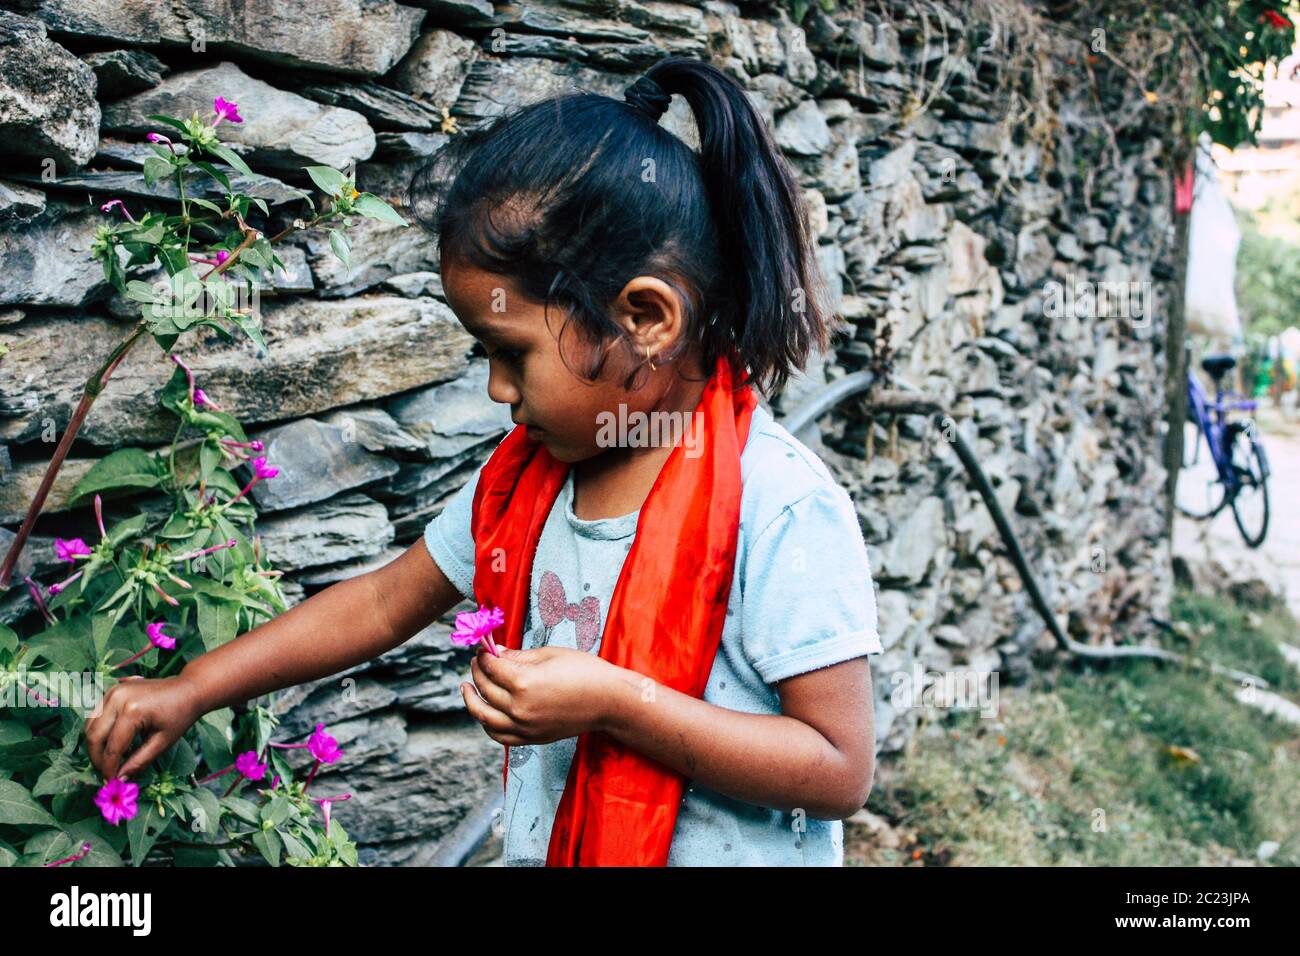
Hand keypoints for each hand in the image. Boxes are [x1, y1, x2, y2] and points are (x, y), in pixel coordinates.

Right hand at [85, 674, 205, 780]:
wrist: (188, 689)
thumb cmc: (180, 715)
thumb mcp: (163, 742)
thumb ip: (139, 762)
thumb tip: (119, 779)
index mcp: (132, 711)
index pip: (112, 748)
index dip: (109, 768)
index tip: (111, 783)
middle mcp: (117, 699)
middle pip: (94, 737)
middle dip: (97, 759)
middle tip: (107, 774)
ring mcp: (113, 692)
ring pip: (90, 726)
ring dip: (96, 746)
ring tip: (109, 760)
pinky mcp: (112, 691)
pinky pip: (96, 716)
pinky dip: (99, 732)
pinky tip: (112, 743)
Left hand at [461, 646, 624, 745]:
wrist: (609, 701)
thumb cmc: (584, 671)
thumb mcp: (549, 655)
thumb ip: (518, 656)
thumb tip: (495, 653)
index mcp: (523, 683)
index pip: (491, 667)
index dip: (483, 655)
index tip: (482, 647)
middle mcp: (519, 708)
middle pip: (485, 689)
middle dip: (477, 671)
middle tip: (477, 660)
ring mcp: (525, 727)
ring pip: (484, 717)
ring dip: (471, 700)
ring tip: (466, 688)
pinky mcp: (532, 738)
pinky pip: (499, 736)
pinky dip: (487, 724)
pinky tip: (484, 712)